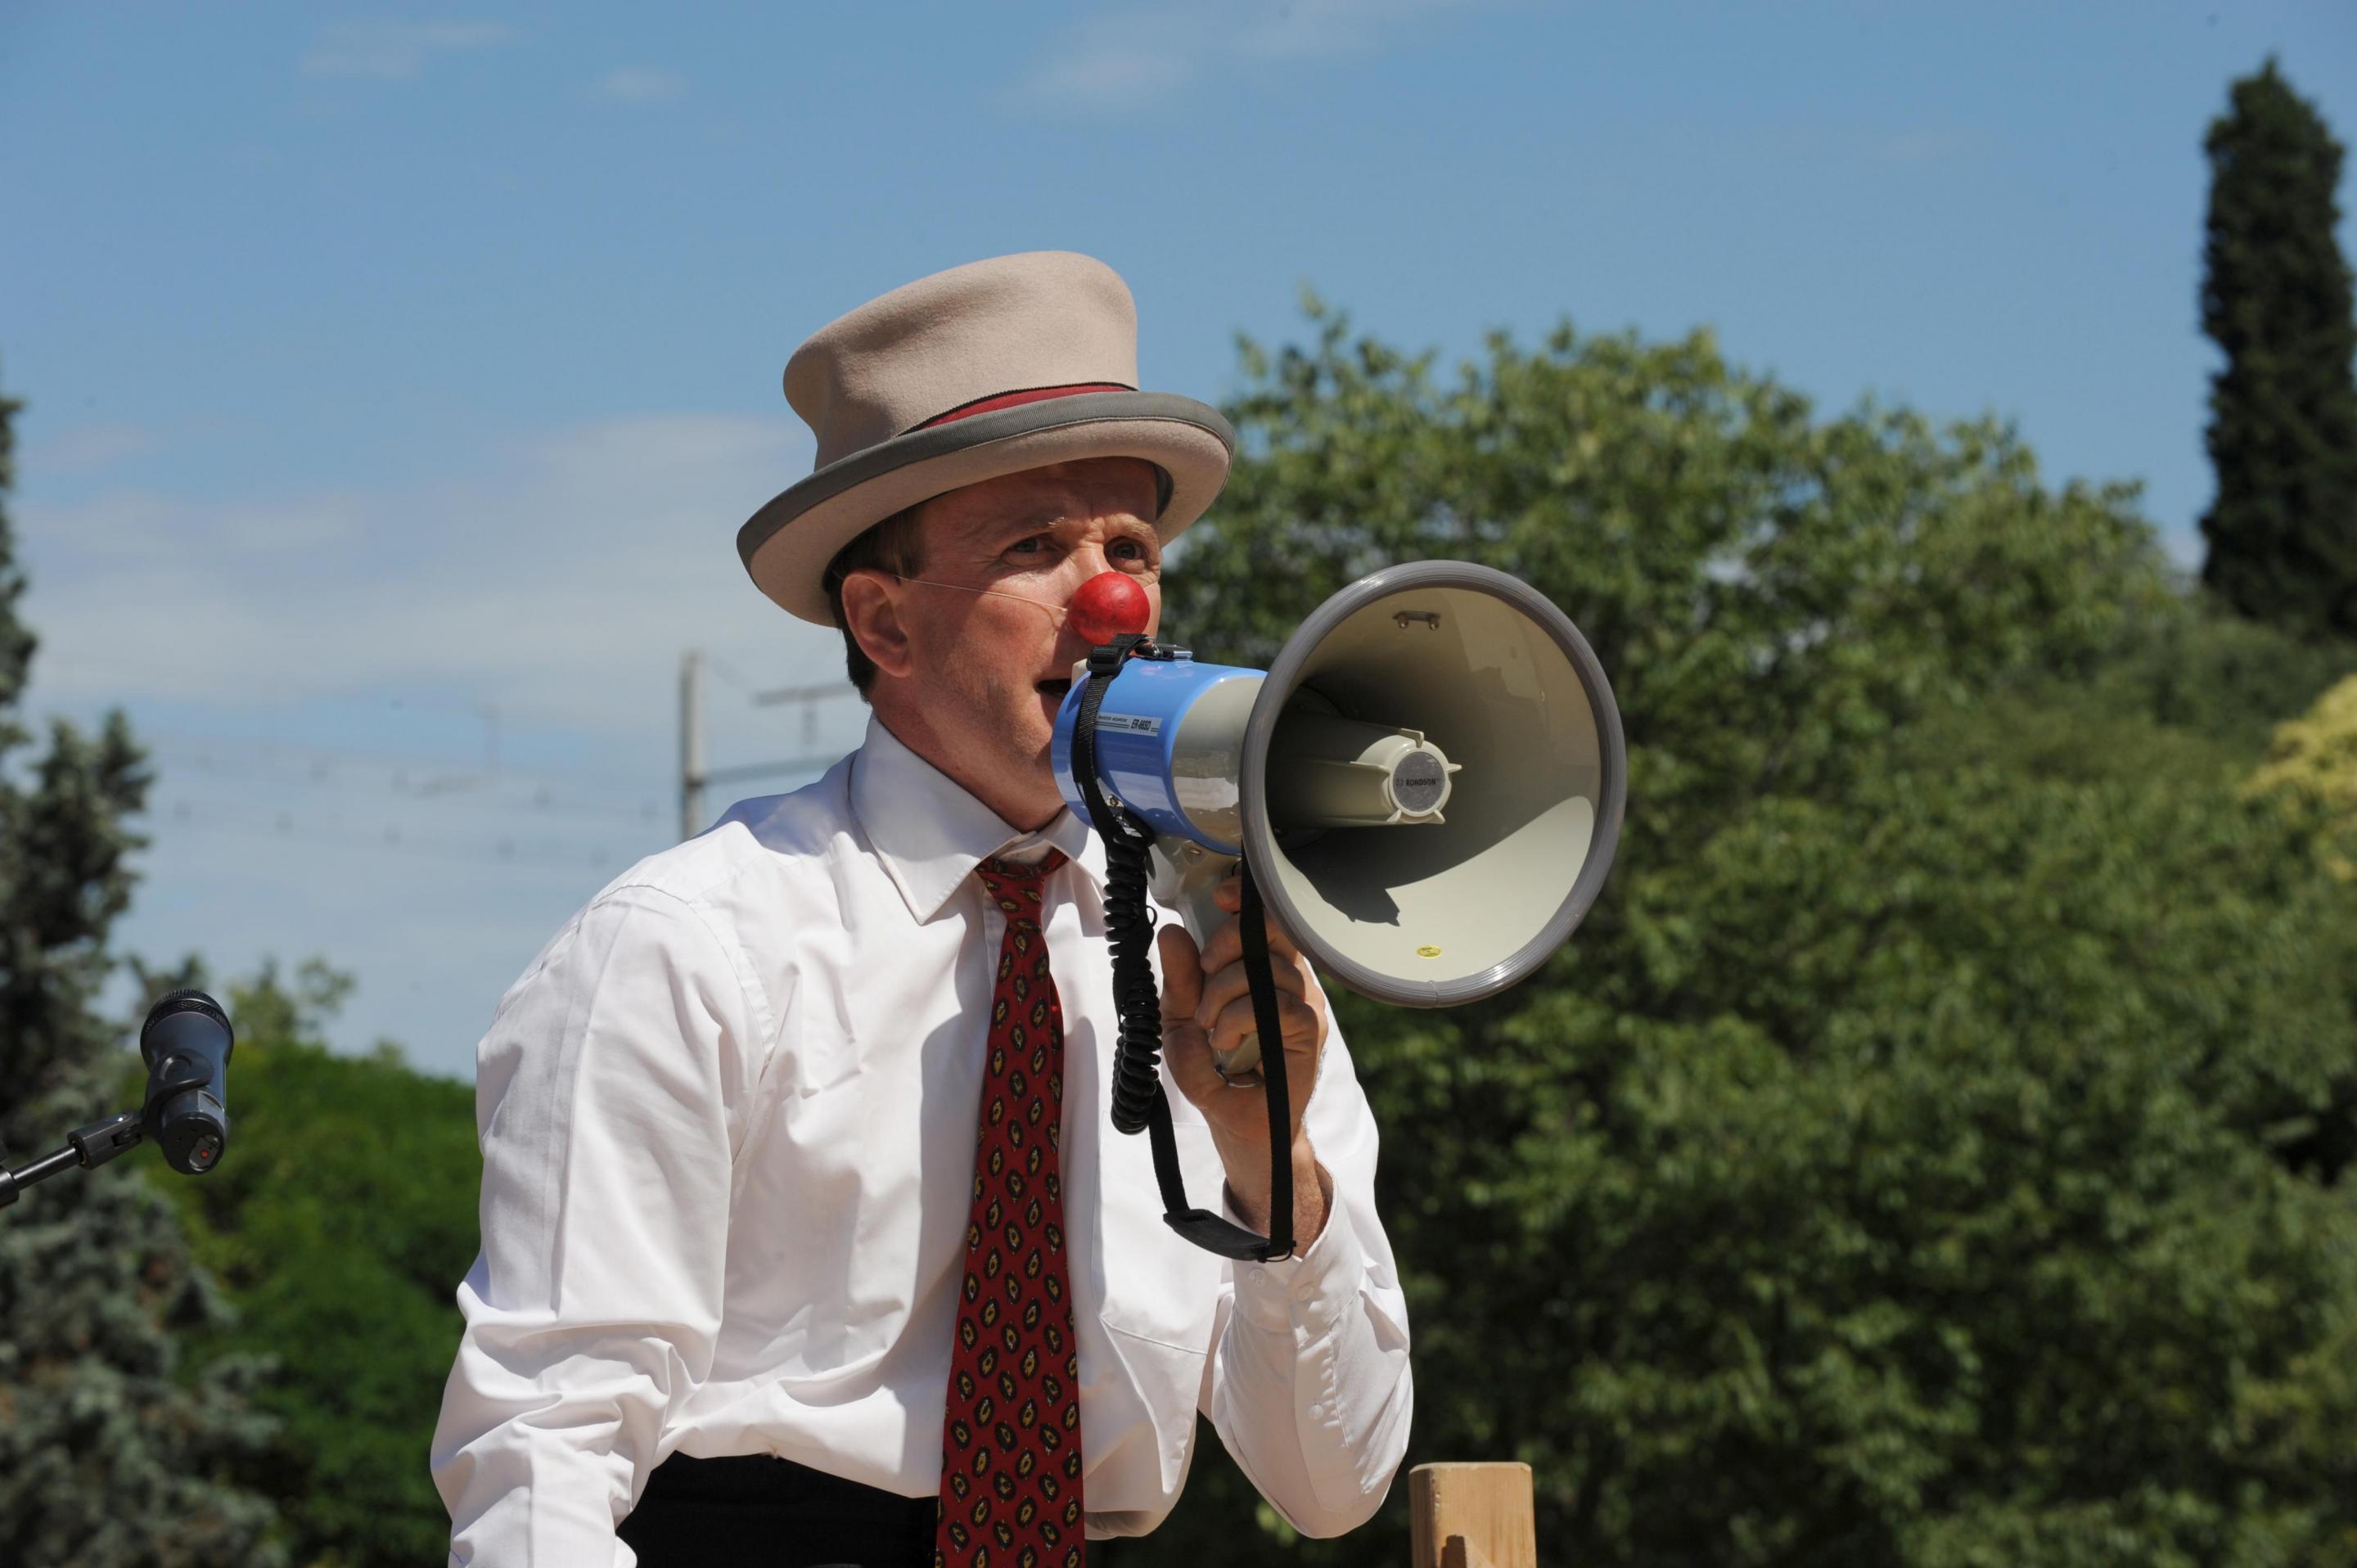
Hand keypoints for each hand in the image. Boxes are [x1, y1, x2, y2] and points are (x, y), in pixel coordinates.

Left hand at [1157, 875, 1330, 1246]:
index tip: (1220, 898)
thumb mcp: (1180, 1023)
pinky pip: (1277, 1004)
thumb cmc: (1214, 1073)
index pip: (1262, 917)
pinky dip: (1241, 1019)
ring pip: (1266, 969)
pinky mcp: (1308, 1030)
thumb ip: (1179, 980)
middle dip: (1225, 947)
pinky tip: (1227, 1042)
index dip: (1245, 901)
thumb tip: (1173, 933)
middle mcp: (1287, 979)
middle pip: (1267, 932)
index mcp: (1260, 968)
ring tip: (1209, 1027)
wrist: (1239, 1125)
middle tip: (1201, 980)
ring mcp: (1302, 1003)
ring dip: (1224, 995)